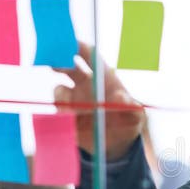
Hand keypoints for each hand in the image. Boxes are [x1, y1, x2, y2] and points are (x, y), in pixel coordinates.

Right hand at [53, 42, 144, 159]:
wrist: (117, 145)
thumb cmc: (128, 123)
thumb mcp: (135, 116)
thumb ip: (131, 106)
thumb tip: (121, 97)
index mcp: (102, 78)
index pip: (90, 56)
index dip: (80, 48)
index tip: (71, 43)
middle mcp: (84, 85)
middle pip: (68, 68)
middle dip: (59, 62)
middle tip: (54, 63)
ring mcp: (73, 100)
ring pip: (59, 90)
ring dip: (62, 97)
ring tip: (71, 111)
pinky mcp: (66, 117)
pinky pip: (58, 112)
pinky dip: (61, 115)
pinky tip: (69, 122)